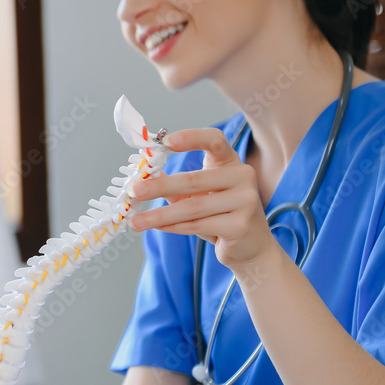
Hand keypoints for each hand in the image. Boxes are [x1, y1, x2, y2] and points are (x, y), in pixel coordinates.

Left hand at [128, 128, 279, 271]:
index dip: (192, 138)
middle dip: (159, 187)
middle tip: (134, 191)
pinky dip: (174, 227)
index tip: (165, 141)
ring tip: (135, 221)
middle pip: (194, 179)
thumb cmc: (220, 215)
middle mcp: (243, 177)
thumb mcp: (198, 196)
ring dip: (160, 215)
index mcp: (231, 162)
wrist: (251, 246)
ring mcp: (245, 201)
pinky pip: (198, 225)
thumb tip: (143, 177)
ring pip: (193, 207)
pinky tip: (157, 227)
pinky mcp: (240, 226)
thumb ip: (175, 186)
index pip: (215, 140)